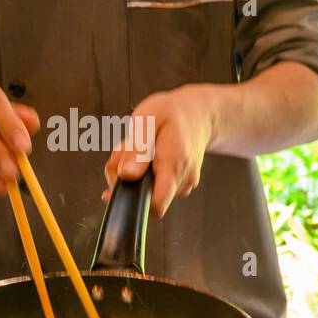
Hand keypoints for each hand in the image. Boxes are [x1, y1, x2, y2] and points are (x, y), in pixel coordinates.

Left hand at [101, 85, 215, 217]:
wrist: (198, 113)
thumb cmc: (172, 113)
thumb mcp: (148, 120)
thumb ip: (137, 149)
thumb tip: (126, 175)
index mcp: (174, 165)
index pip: (156, 205)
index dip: (133, 200)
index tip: (119, 181)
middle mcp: (183, 179)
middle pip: (146, 198)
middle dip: (127, 179)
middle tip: (125, 151)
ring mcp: (184, 184)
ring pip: (149, 191)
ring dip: (135, 173)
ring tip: (138, 149)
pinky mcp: (180, 183)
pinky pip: (156, 185)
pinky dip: (145, 173)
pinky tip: (147, 155)